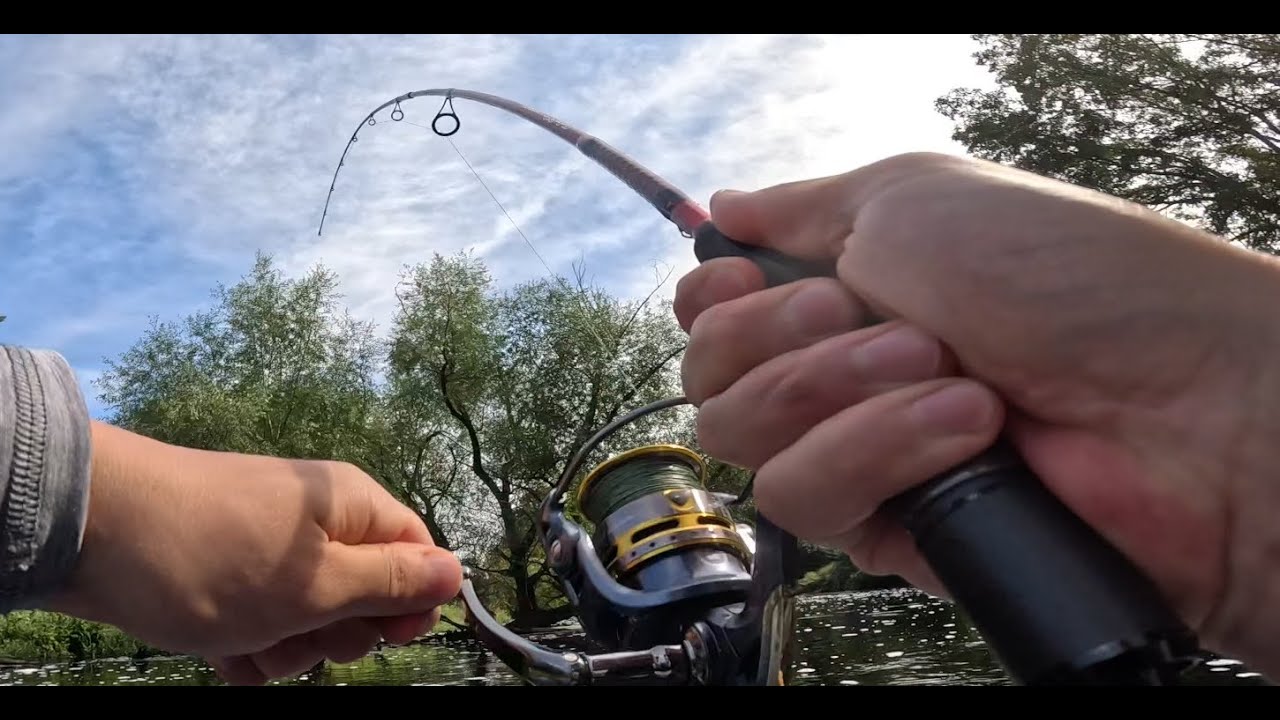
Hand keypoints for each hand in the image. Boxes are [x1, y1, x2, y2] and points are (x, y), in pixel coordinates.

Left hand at [46, 422, 462, 684]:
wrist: (86, 531)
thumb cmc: (210, 557)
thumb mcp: (315, 583)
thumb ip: (391, 583)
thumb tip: (457, 573)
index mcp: (352, 509)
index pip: (418, 555)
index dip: (409, 603)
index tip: (381, 634)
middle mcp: (318, 526)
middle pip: (364, 598)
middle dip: (334, 633)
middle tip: (296, 627)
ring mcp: (270, 553)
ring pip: (309, 624)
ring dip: (284, 649)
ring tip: (242, 638)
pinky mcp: (229, 579)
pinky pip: (262, 628)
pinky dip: (245, 648)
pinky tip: (216, 647)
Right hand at [674, 152, 1279, 677]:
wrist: (1175, 400)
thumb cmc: (1064, 276)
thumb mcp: (914, 197)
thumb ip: (801, 209)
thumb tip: (721, 207)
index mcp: (838, 288)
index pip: (713, 314)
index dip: (714, 302)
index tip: (746, 281)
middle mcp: (835, 373)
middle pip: (710, 378)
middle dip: (782, 337)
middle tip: (878, 315)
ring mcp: (855, 451)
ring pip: (744, 440)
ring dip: (839, 393)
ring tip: (947, 371)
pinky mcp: (882, 528)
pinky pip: (807, 498)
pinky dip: (875, 451)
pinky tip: (962, 429)